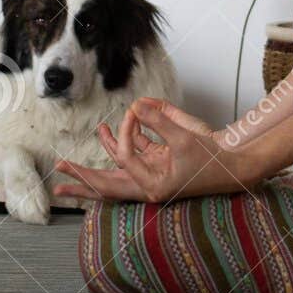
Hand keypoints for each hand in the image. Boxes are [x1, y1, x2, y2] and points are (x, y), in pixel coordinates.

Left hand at [53, 98, 253, 203]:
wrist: (235, 167)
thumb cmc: (213, 156)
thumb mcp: (186, 134)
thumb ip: (161, 118)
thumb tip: (137, 105)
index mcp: (153, 186)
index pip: (126, 159)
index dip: (125, 134)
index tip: (134, 114)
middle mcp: (149, 186)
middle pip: (107, 187)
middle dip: (82, 182)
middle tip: (57, 179)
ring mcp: (153, 177)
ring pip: (116, 175)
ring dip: (95, 167)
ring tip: (68, 165)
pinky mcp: (159, 167)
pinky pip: (132, 158)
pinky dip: (119, 146)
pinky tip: (106, 133)